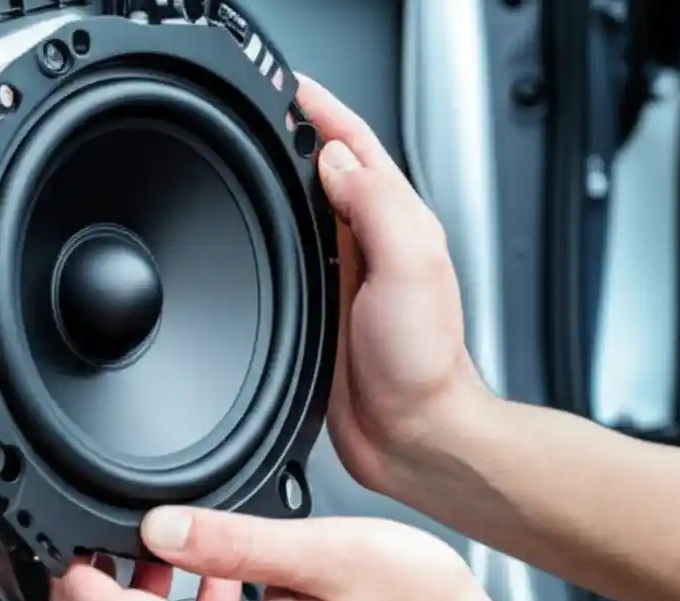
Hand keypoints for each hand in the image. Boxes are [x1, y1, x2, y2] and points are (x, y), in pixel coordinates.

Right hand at [295, 78, 488, 496]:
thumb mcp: (410, 266)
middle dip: (301, 133)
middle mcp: (373, 241)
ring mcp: (349, 274)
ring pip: (310, 208)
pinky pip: (295, 254)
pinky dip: (275, 232)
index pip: (357, 144)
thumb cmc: (423, 364)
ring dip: (285, 179)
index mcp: (397, 220)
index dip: (323, 110)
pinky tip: (260, 232)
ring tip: (256, 154)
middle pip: (332, 168)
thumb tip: (335, 160)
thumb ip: (374, 204)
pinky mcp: (324, 307)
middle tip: (262, 110)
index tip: (289, 88)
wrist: (412, 434)